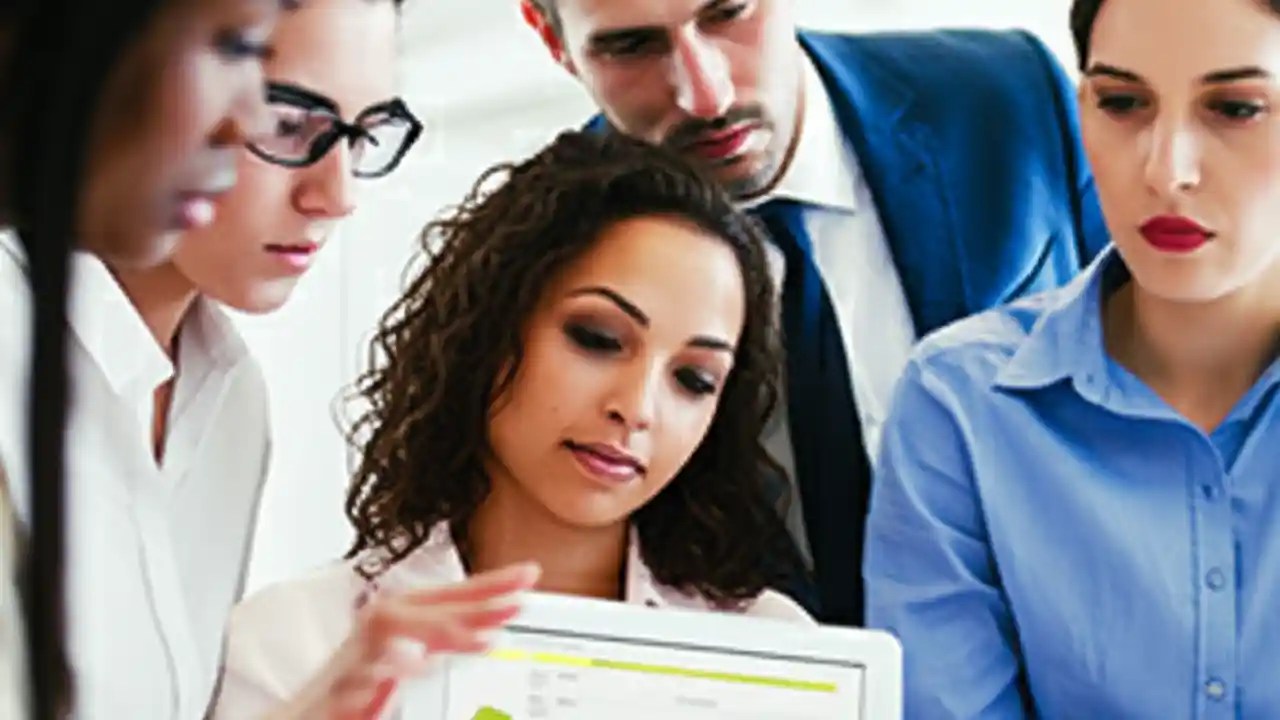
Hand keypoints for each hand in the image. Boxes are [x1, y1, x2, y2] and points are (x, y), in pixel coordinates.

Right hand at [274, 562, 539, 719]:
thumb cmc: (356, 684)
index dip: (489, 584)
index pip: (450, 596)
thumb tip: (489, 632)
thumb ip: (440, 640)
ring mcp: (354, 663)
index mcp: (399, 618)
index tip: (529, 574)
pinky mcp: (332, 695)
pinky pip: (355, 687)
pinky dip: (374, 685)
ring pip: (386, 641)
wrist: (305, 715)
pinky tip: (391, 686)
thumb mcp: (407, 656)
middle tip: (516, 604)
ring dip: (429, 637)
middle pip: (428, 612)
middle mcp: (377, 632)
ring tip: (473, 641)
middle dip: (474, 607)